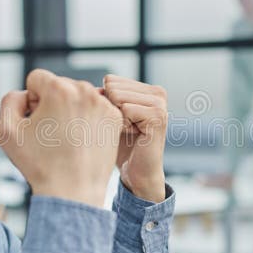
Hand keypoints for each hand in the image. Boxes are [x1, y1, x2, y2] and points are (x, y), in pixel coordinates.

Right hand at [0, 69, 123, 208]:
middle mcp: (85, 91)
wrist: (73, 191)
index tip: (36, 122)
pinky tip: (81, 139)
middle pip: (60, 85)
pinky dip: (87, 119)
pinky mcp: (114, 118)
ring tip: (67, 137)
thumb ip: (10, 100)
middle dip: (52, 102)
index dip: (31, 100)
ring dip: (70, 109)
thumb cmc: (38, 164)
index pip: (37, 79)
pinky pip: (94, 108)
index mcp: (58, 89)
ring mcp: (103, 104)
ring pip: (79, 96)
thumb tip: (27, 94)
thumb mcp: (6, 131)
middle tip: (51, 133)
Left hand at [103, 74, 167, 203]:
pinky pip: (125, 110)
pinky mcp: (158, 117)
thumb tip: (92, 89)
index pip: (111, 79)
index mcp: (148, 89)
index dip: (106, 103)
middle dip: (111, 109)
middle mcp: (158, 92)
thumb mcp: (111, 115)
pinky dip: (122, 125)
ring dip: (116, 118)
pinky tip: (133, 136)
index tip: (119, 121)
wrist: (138, 173)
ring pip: (117, 96)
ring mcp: (160, 104)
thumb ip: (103, 97)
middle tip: (124, 128)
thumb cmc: (123, 145)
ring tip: (129, 131)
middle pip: (113, 86)